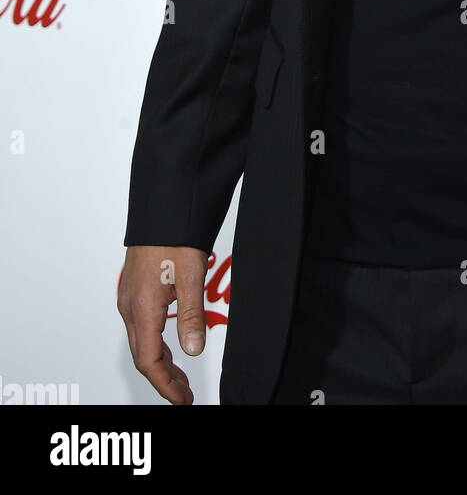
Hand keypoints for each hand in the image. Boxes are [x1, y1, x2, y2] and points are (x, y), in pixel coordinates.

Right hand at [117, 245, 208, 404]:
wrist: (161, 209)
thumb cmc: (174, 236)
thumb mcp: (190, 275)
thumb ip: (191, 315)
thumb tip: (193, 350)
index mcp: (142, 307)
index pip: (148, 360)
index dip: (165, 385)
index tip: (181, 400)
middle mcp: (130, 307)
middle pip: (143, 356)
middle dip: (163, 379)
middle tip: (184, 396)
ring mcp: (130, 299)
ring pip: (142, 343)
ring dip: (161, 364)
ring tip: (181, 379)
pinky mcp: (135, 292)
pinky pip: (142, 328)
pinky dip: (156, 346)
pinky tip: (171, 349)